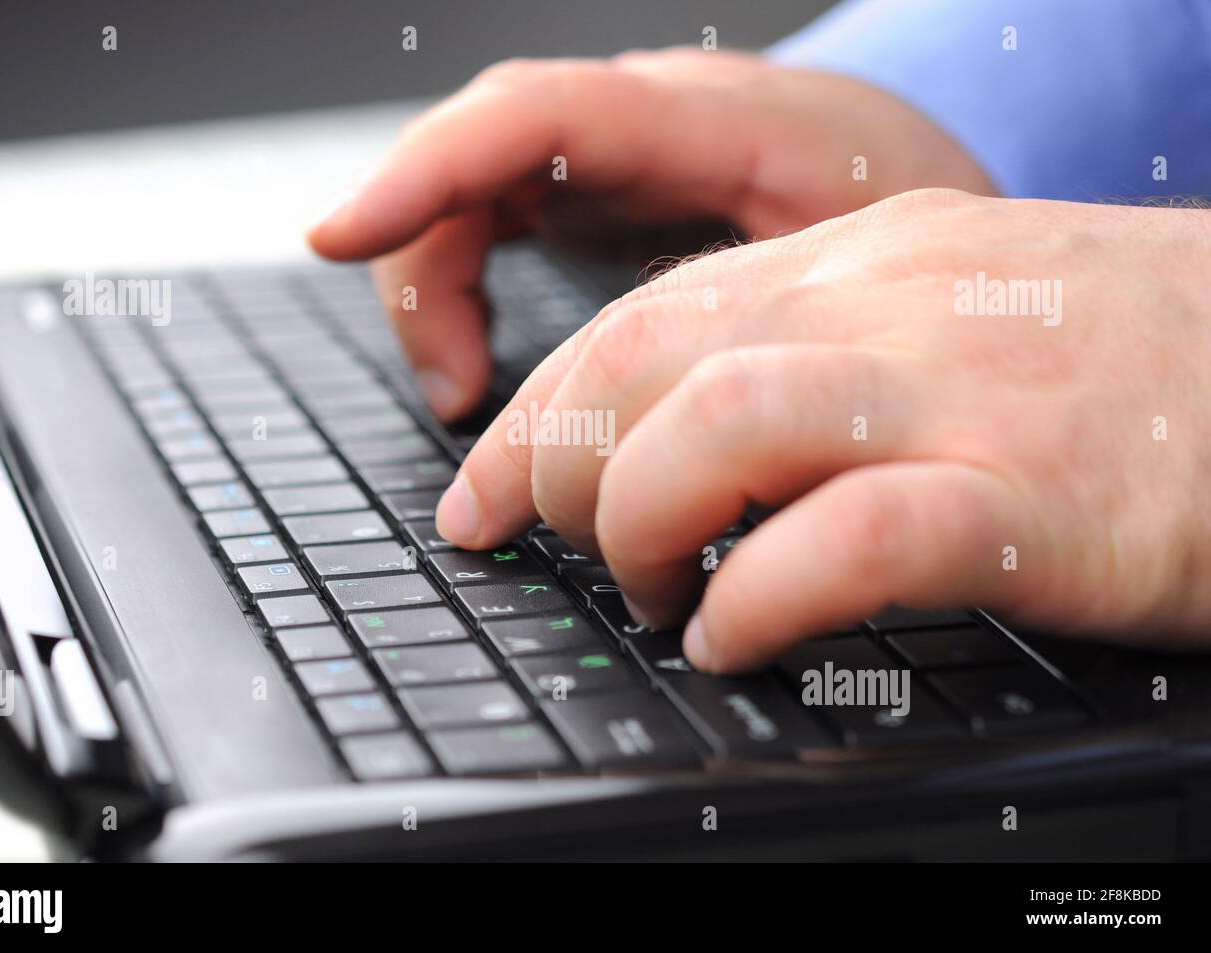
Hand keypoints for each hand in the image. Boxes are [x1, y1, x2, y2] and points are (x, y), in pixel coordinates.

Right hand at [309, 49, 994, 417]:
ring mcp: (619, 154)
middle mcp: (648, 122)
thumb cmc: (928, 228)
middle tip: (452, 393)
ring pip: (470, 192)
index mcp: (716, 121)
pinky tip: (484, 367)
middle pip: (476, 154)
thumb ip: (779, 320)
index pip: (536, 115)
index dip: (427, 169)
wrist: (946, 186)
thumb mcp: (878, 274)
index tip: (337, 234)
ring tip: (466, 397)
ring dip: (436, 291)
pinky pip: (492, 219)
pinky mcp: (603, 191)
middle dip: (420, 261)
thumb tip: (680, 436)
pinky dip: (462, 293)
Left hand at [430, 189, 1210, 671]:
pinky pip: (847, 541)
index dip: (535, 412)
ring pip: (715, 428)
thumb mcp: (949, 313)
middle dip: (549, 465)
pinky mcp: (1031, 499)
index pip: (640, 315)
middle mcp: (888, 304)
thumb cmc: (1132, 363)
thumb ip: (817, 354)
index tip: (481, 492)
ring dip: (639, 524)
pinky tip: (739, 638)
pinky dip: (761, 601)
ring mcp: (958, 393)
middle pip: (642, 358)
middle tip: (536, 543)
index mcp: (861, 259)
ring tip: (653, 593)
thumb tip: (684, 434)